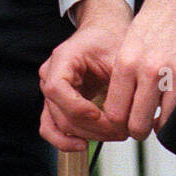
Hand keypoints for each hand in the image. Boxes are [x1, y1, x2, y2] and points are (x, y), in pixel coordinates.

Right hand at [38, 0, 132, 150]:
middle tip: (120, 131)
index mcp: (62, 59)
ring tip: (111, 136)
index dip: (79, 108)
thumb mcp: (119, 56)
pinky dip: (66, 140)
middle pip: (61, 113)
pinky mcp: (57, 102)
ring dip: (85, 135)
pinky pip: (52, 126)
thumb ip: (120, 87)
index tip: (102, 116)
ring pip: (57, 124)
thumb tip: (126, 120)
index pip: (58, 90)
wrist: (104, 30)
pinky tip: (84, 145)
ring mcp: (51, 90)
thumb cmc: (110, 38)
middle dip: (92, 128)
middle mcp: (50, 75)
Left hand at [101, 0, 175, 140]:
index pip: (115, 111)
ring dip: (161, 123)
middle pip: (137, 124)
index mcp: (127, 59)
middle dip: (139, 129)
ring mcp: (172, 74)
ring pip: (162, 123)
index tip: (126, 121)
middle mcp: (148, 70)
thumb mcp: (134, 36)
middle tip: (144, 124)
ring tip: (162, 114)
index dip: (120, 122)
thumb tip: (125, 97)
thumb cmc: (164, 9)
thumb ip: (128, 68)